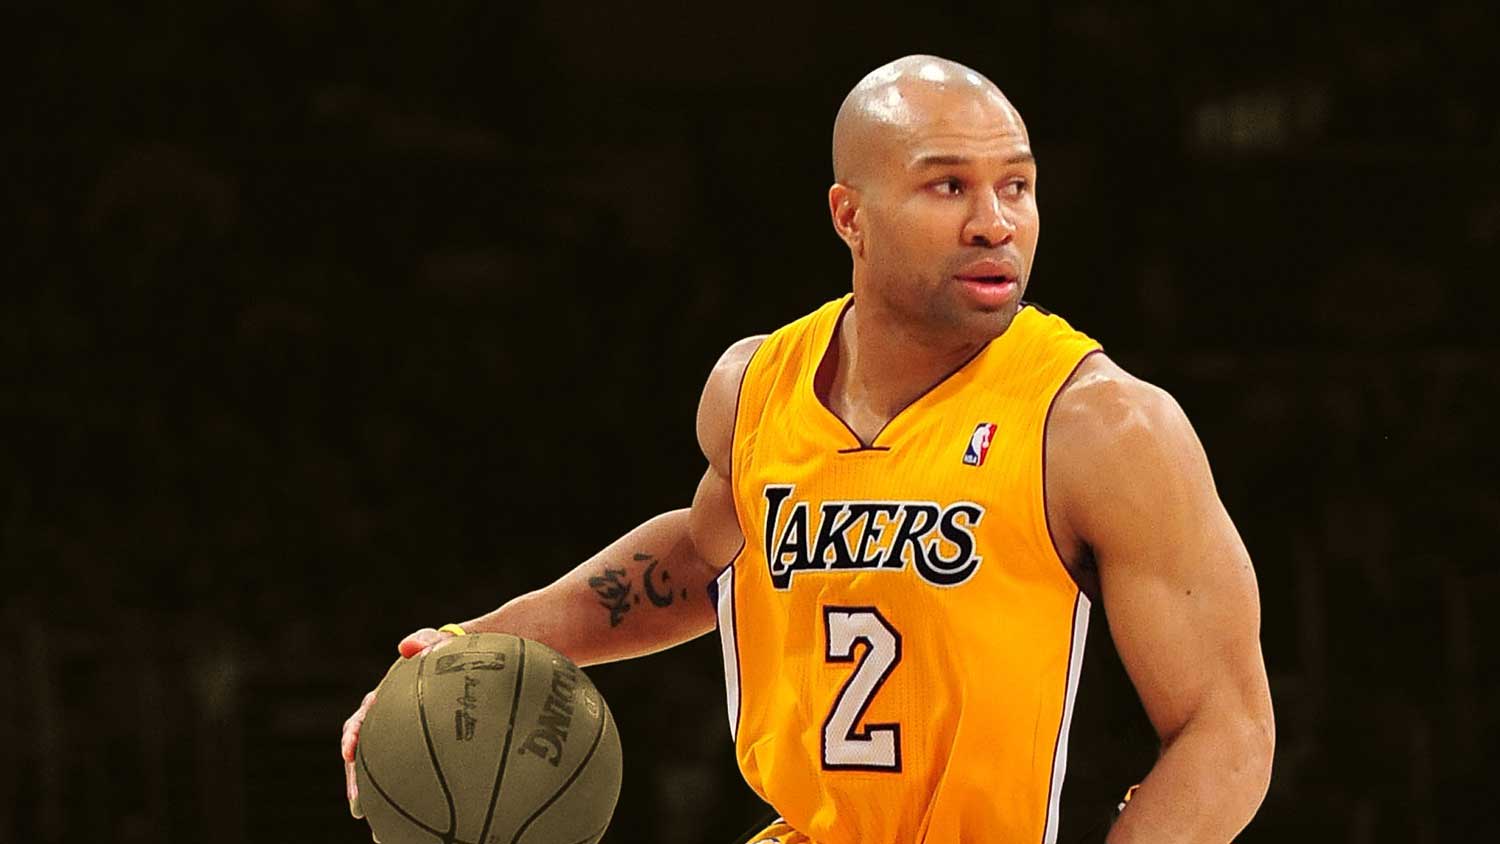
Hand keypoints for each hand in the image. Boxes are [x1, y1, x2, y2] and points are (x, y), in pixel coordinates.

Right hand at [342, 627, 458, 817]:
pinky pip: (404, 769)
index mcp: (386, 696)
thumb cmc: (451, 651)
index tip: (350, 753)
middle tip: (357, 804)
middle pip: (363, 751)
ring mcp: (399, 733)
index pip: (362, 717)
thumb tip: (406, 646)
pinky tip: (405, 814)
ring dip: (372, 791)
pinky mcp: (414, 746)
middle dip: (356, 778)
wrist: (465, 661)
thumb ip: (427, 640)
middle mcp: (387, 717)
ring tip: (371, 820)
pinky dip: (401, 790)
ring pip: (378, 765)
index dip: (353, 736)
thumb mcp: (441, 642)